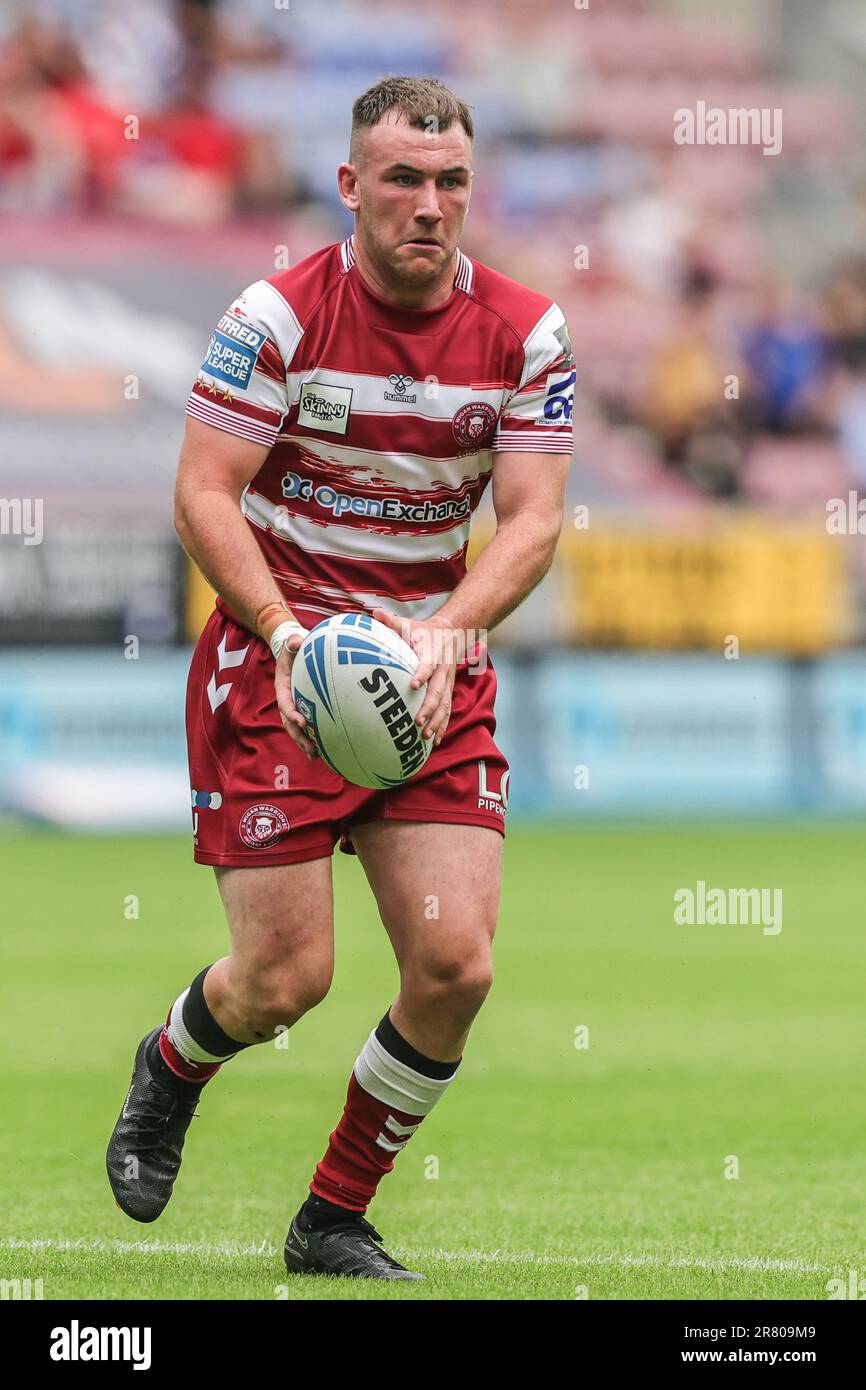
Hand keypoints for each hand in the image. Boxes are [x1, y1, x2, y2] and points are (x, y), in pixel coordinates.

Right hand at [274, 633, 317, 758]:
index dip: (291, 713)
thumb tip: (296, 640)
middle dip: (299, 737)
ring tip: (316, 756)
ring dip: (304, 743)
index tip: (302, 722)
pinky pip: (306, 725)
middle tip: (311, 749)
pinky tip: (324, 750)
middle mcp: (286, 700)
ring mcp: (294, 706)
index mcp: (282, 686)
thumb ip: (293, 641)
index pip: (284, 702)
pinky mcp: (303, 708)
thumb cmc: (295, 647)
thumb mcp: (292, 642)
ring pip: (296, 729)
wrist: (293, 652)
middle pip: (289, 722)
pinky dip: (313, 737)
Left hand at [372, 608, 458, 746]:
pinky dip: (442, 726)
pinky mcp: (449, 691)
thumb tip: (373, 612)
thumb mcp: (409, 624)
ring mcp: (448, 683)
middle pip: (438, 692)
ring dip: (436, 722)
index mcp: (433, 654)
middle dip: (428, 708)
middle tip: (417, 722)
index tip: (412, 684)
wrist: (451, 634)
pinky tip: (434, 742)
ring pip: (444, 705)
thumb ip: (391, 621)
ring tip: (425, 737)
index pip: (428, 665)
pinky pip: (447, 711)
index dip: (422, 674)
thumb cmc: (422, 631)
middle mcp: (443, 670)